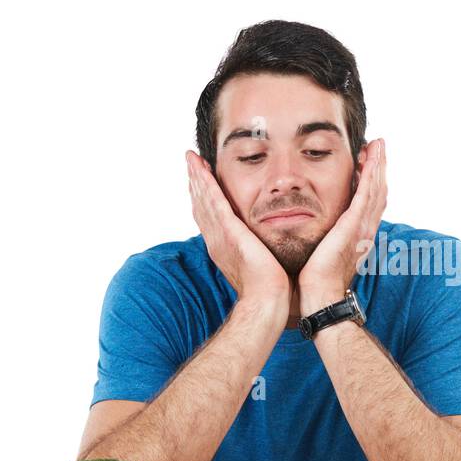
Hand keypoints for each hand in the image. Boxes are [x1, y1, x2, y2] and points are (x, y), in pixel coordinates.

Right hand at [186, 151, 289, 310]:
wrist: (266, 299)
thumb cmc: (268, 288)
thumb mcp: (259, 263)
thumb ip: (257, 249)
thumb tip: (265, 244)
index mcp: (223, 246)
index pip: (210, 215)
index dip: (204, 196)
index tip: (201, 178)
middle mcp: (217, 239)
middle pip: (201, 205)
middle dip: (196, 182)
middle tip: (191, 162)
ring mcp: (220, 235)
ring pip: (204, 200)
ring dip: (198, 178)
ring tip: (193, 160)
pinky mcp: (229, 232)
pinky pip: (215, 204)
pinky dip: (208, 186)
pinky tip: (203, 171)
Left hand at [298, 138, 387, 312]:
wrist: (320, 297)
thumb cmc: (315, 282)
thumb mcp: (322, 254)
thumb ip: (323, 240)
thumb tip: (314, 233)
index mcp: (357, 235)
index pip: (369, 202)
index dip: (372, 180)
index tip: (369, 161)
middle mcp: (364, 229)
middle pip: (378, 191)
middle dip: (379, 167)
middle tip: (378, 145)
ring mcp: (362, 227)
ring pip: (375, 188)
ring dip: (378, 165)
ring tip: (377, 144)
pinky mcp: (353, 225)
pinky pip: (366, 193)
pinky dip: (370, 173)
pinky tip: (370, 157)